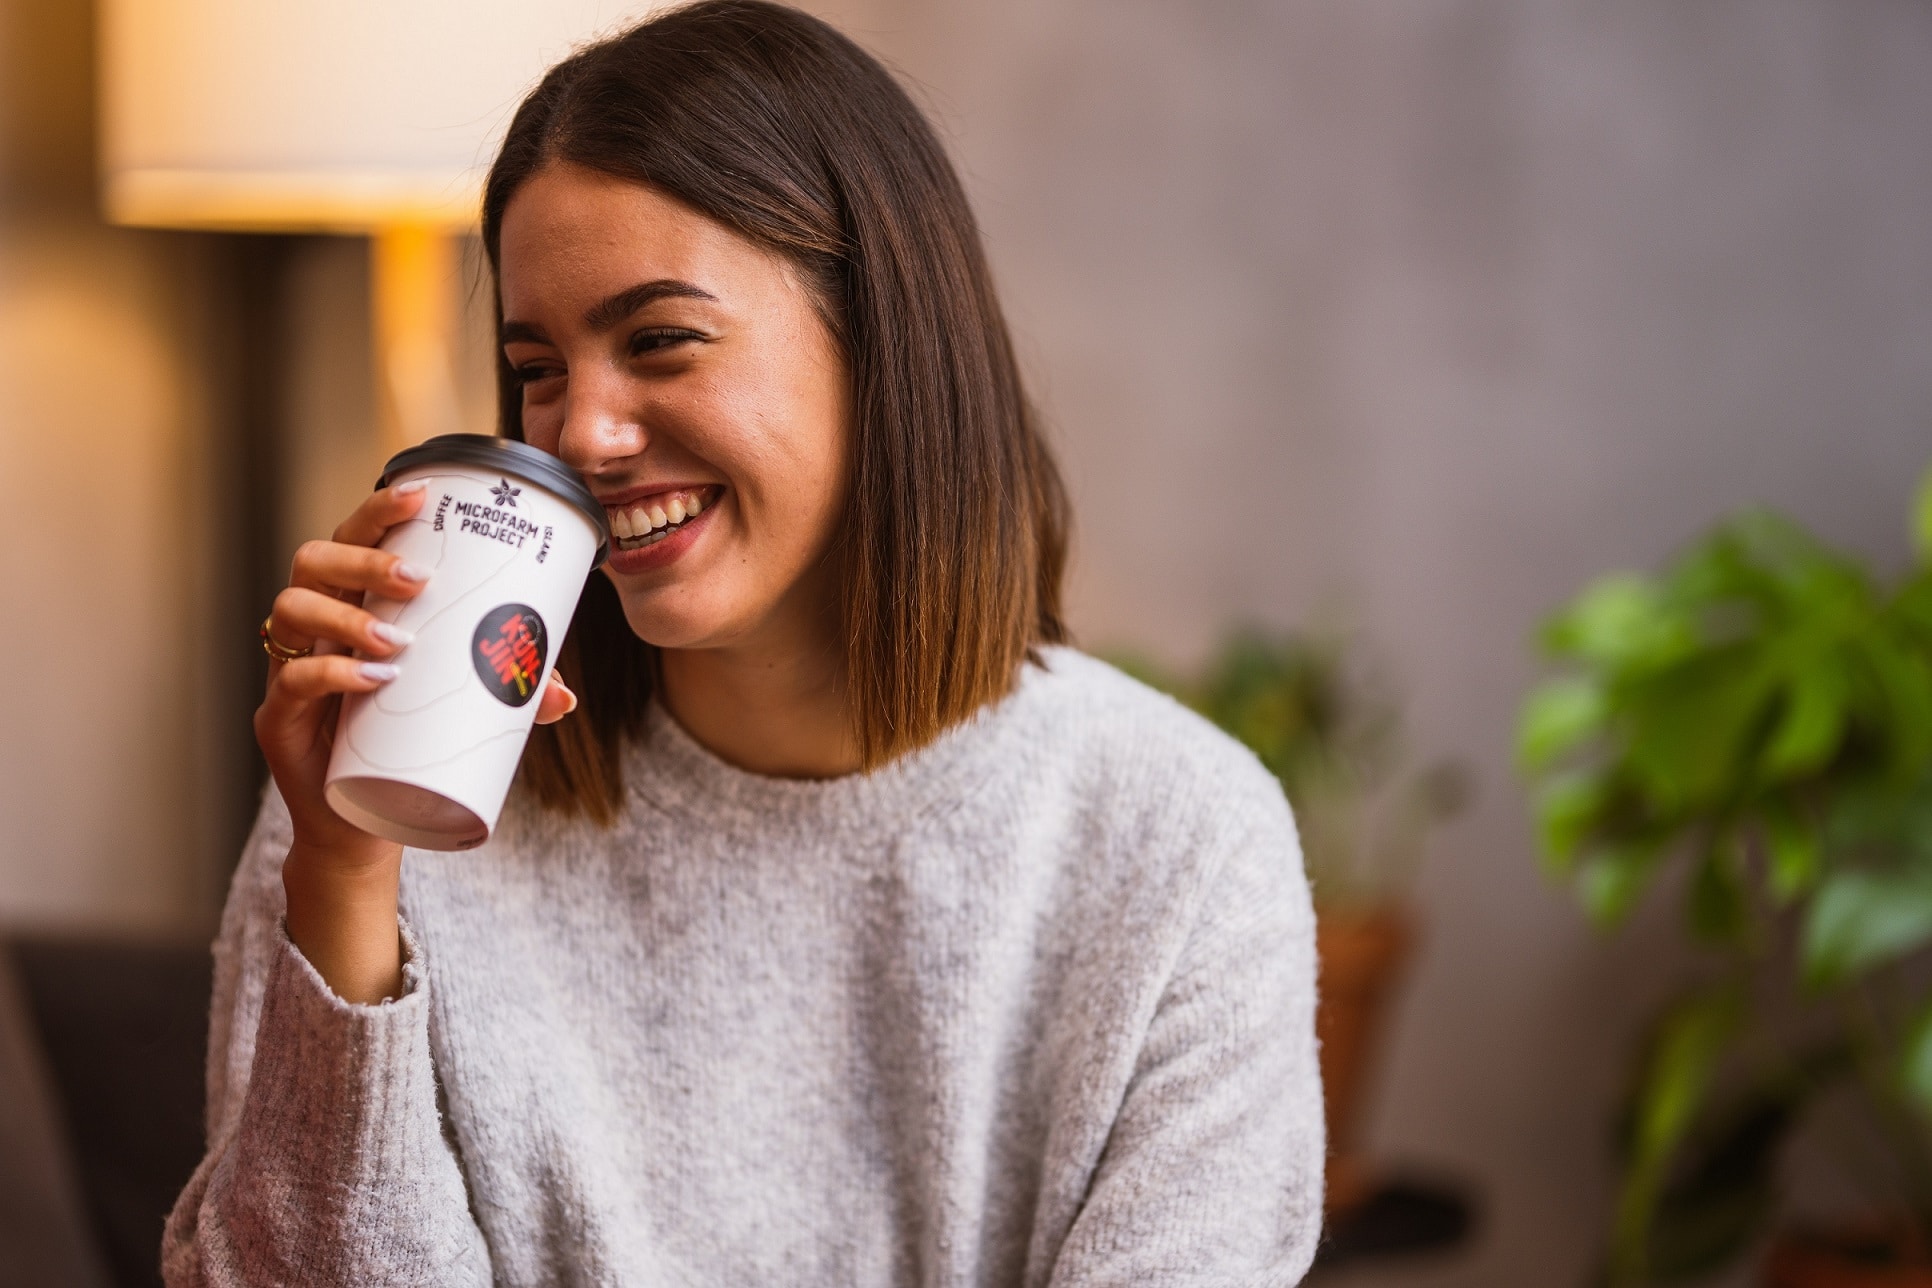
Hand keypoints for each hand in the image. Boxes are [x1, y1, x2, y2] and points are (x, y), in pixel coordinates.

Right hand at [254, 481, 575, 1000]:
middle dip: (365, 559)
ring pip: (291, 608)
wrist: (366, 822)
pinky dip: (331, 672)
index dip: (377, 511)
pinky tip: (371, 679)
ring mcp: (288, 669)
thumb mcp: (461, 710)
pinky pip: (290, 680)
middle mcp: (314, 628)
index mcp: (353, 607)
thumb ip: (506, 694)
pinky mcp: (277, 718)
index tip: (420, 495)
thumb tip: (564, 694)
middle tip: (419, 582)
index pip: (351, 539)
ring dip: (348, 616)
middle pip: (313, 560)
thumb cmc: (407, 747)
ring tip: (398, 641)